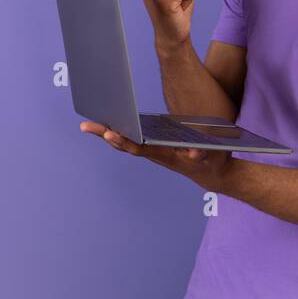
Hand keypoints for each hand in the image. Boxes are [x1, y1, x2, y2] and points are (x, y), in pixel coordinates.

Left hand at [80, 120, 231, 191]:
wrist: (211, 173)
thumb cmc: (212, 162)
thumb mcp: (211, 157)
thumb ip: (202, 154)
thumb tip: (194, 153)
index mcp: (165, 155)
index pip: (140, 148)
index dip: (125, 141)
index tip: (110, 134)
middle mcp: (154, 154)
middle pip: (125, 144)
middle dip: (106, 135)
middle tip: (85, 126)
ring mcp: (152, 151)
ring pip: (126, 142)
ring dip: (107, 134)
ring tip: (87, 125)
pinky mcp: (154, 147)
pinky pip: (132, 139)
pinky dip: (118, 132)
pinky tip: (107, 124)